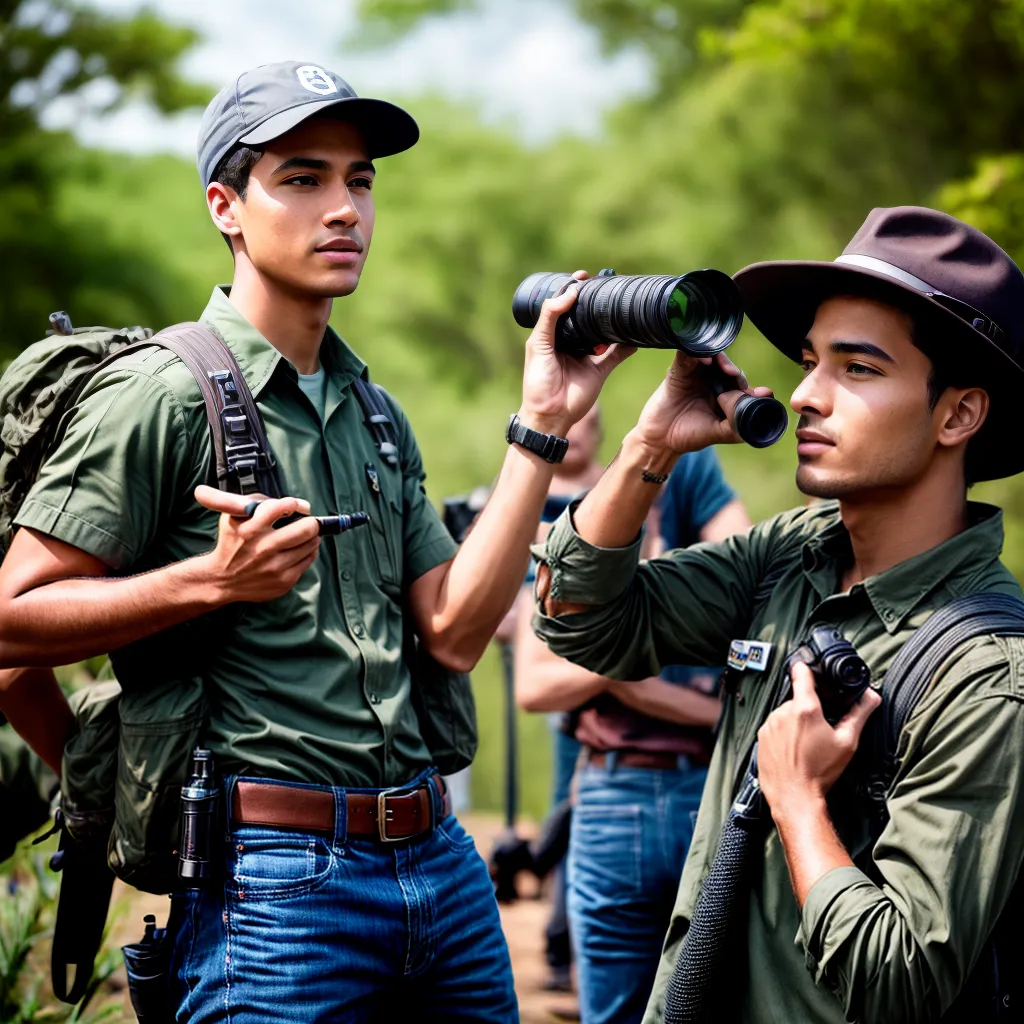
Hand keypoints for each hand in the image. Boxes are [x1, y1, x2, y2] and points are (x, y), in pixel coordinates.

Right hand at [193, 486, 321, 603]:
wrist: (222, 580)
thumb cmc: (230, 545)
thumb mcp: (232, 518)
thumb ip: (255, 502)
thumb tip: (287, 503)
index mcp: (249, 530)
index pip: (282, 507)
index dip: (295, 504)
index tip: (297, 506)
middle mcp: (263, 549)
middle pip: (306, 528)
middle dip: (311, 521)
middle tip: (309, 521)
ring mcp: (275, 567)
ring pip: (312, 544)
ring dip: (311, 536)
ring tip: (304, 535)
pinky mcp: (284, 581)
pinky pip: (309, 559)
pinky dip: (308, 551)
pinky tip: (299, 549)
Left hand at [519, 270, 634, 435]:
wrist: (549, 414)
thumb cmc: (537, 381)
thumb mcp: (538, 345)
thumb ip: (550, 317)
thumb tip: (570, 293)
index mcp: (552, 335)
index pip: (564, 307)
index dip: (572, 291)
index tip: (583, 276)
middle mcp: (571, 343)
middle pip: (586, 317)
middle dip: (595, 303)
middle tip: (606, 285)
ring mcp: (587, 356)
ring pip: (604, 334)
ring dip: (612, 321)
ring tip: (621, 305)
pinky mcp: (600, 370)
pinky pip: (617, 355)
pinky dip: (628, 346)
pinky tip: (635, 335)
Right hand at [633, 350, 775, 454]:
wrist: (660, 441)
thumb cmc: (690, 436)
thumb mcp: (721, 432)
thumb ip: (740, 421)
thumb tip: (763, 397)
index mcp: (723, 395)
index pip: (739, 381)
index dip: (745, 383)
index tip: (756, 391)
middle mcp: (710, 382)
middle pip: (726, 366)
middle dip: (732, 368)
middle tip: (732, 373)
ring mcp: (694, 374)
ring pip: (710, 357)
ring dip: (718, 358)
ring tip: (721, 366)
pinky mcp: (678, 370)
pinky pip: (688, 355)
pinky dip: (696, 353)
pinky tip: (704, 360)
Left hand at [757, 662, 880, 819]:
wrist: (794, 796)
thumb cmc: (821, 771)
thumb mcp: (847, 742)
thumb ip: (859, 715)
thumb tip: (871, 696)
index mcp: (805, 709)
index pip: (802, 674)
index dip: (807, 669)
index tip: (809, 668)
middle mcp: (782, 712)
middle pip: (797, 700)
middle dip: (808, 709)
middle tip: (820, 728)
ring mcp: (769, 725)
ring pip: (785, 714)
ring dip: (795, 722)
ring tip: (807, 744)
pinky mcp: (761, 737)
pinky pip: (774, 728)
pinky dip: (783, 734)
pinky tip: (794, 750)